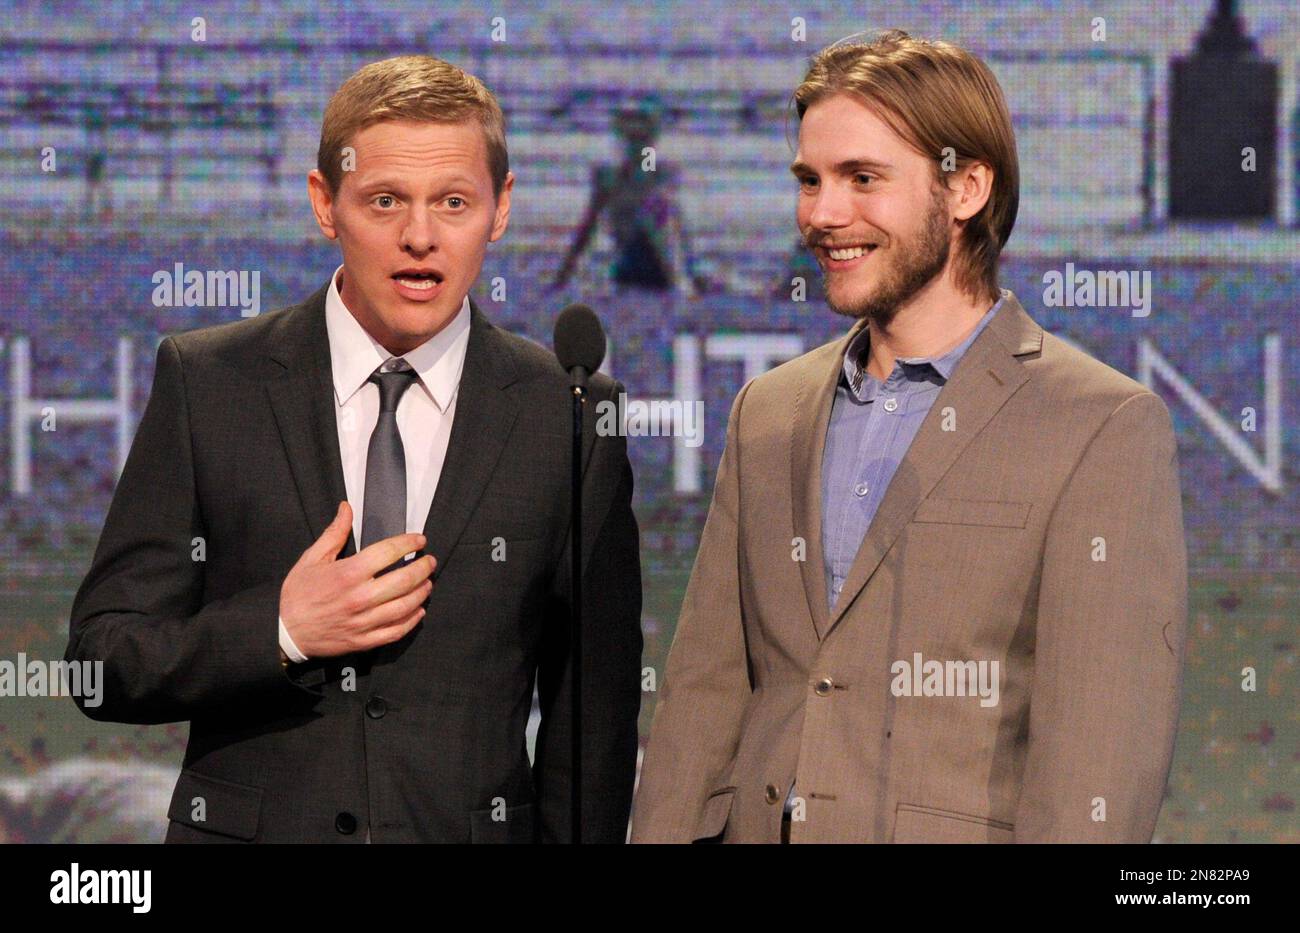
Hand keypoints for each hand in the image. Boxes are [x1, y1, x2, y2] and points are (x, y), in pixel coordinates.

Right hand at [279, 501, 434, 657]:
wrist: (285, 632)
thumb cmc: (298, 594)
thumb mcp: (312, 559)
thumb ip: (334, 533)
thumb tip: (346, 508)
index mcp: (348, 573)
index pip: (388, 553)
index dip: (408, 543)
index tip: (419, 539)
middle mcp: (360, 597)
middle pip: (404, 580)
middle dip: (423, 568)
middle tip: (429, 561)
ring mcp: (364, 621)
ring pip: (405, 606)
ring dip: (422, 593)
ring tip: (427, 583)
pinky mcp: (364, 640)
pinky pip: (396, 631)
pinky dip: (411, 621)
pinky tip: (418, 611)